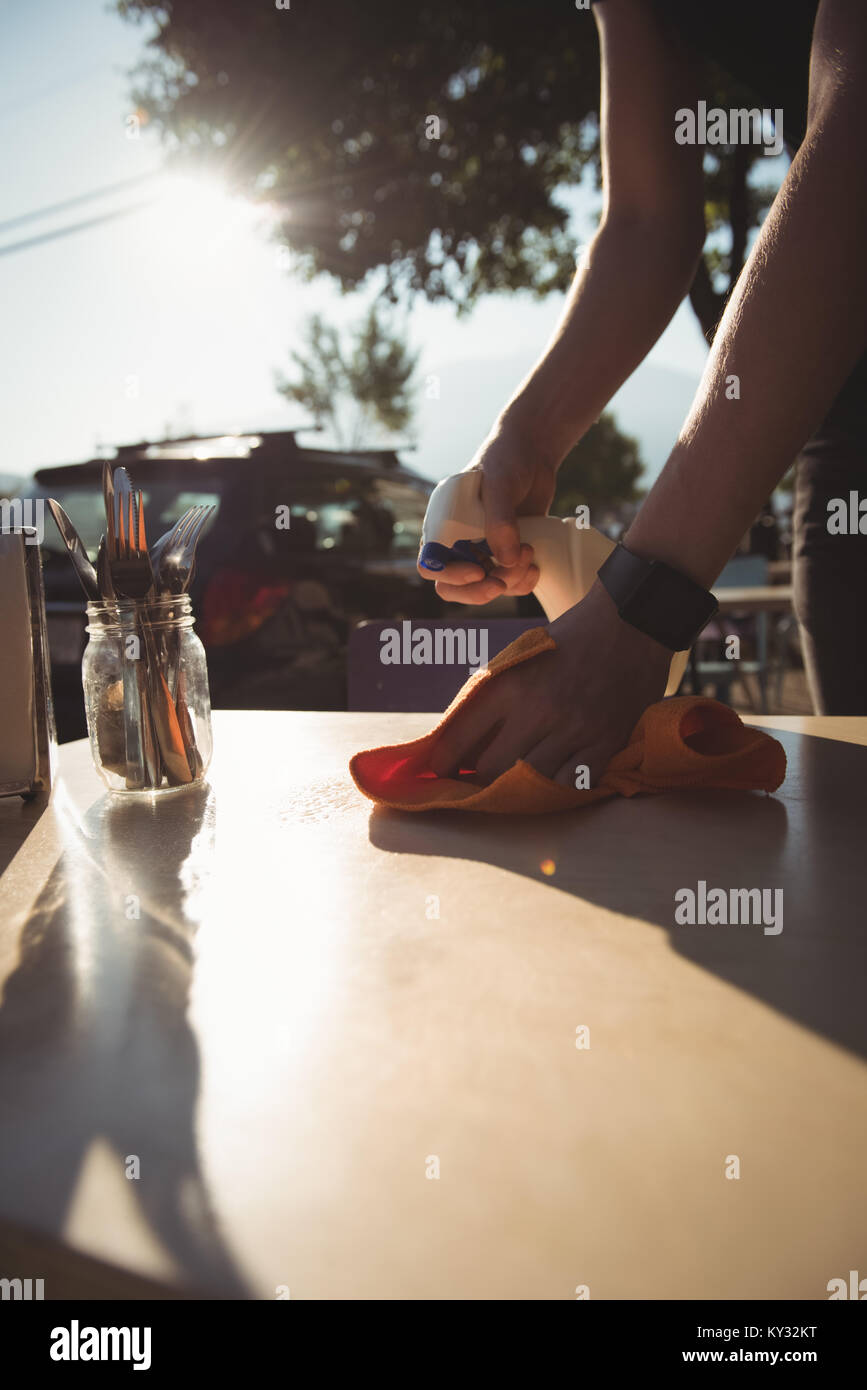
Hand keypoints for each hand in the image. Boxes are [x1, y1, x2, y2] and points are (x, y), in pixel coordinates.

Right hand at [417, 421, 558, 603]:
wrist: (533, 453)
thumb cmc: (507, 459)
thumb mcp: (500, 484)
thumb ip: (500, 520)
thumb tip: (506, 561)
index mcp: (442, 524)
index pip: (431, 563)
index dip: (450, 575)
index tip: (479, 570)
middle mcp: (457, 541)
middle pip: (452, 587)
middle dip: (478, 591)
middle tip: (502, 582)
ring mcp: (481, 550)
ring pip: (483, 588)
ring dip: (508, 581)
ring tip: (528, 553)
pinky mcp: (505, 554)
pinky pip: (507, 583)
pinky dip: (521, 582)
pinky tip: (534, 568)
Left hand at [429, 580, 671, 786]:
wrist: (629, 622)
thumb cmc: (566, 640)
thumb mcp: (518, 658)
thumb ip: (490, 696)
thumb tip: (459, 740)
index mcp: (509, 685)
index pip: (461, 739)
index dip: (444, 762)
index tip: (440, 771)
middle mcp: (538, 710)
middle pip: (491, 769)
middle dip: (479, 778)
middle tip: (478, 780)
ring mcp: (573, 729)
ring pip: (530, 782)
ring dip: (518, 787)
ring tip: (513, 784)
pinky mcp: (605, 742)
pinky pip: (571, 784)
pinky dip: (557, 787)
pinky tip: (552, 779)